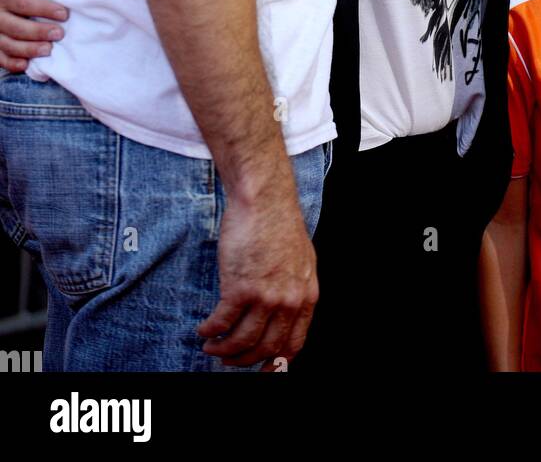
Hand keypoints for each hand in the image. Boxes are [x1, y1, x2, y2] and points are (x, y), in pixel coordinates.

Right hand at [0, 0, 70, 69]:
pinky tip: (26, 64)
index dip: (43, 9)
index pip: (23, 3)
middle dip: (37, 32)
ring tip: (48, 50)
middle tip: (59, 34)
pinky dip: (11, 63)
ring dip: (28, 49)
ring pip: (7, 44)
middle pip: (14, 26)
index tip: (64, 14)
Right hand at [197, 184, 317, 367]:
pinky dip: (210, 332)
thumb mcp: (300, 261)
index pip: (293, 344)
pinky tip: (204, 330)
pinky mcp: (240, 288)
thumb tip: (282, 315)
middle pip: (265, 348)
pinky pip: (222, 323)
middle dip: (243, 361)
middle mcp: (288, 301)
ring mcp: (265, 296)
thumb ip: (293, 290)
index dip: (274, 363)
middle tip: (227, 360)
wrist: (265, 199)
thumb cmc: (278, 224)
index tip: (260, 370)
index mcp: (306, 296)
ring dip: (223, 350)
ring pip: (242, 341)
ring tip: (211, 347)